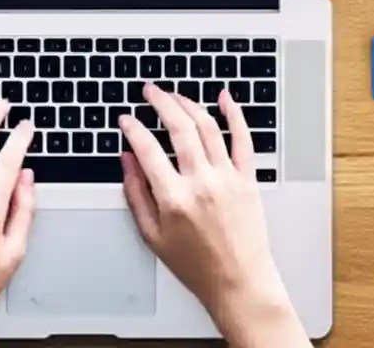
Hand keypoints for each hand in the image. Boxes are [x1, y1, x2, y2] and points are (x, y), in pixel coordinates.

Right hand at [118, 86, 309, 347]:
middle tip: (150, 91)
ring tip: (175, 95)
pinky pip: (243, 139)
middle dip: (160, 102)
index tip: (126, 119)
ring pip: (207, 126)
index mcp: (174, 198)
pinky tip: (225, 99)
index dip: (133, 128)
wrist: (239, 281)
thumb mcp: (152, 235)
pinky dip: (235, 115)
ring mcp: (227, 178)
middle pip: (179, 127)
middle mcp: (201, 183)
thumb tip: (127, 160)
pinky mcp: (247, 179)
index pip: (147, 149)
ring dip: (189, 104)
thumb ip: (136, 194)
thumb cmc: (196, 265)